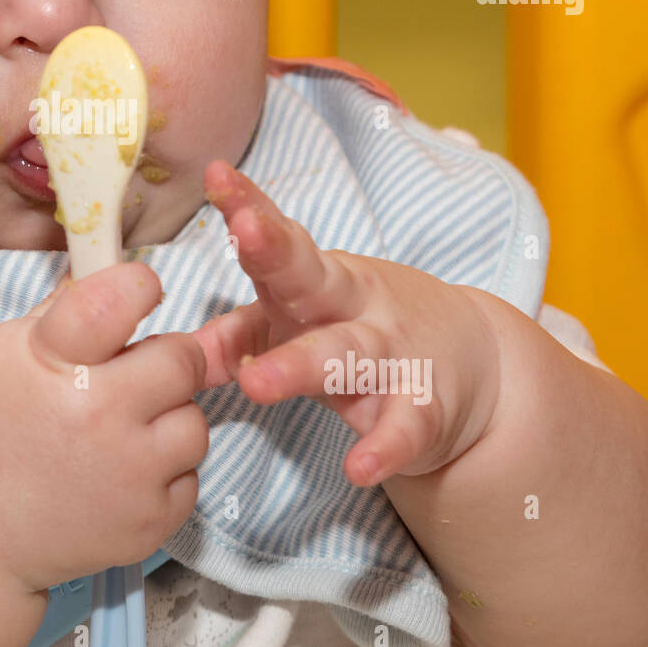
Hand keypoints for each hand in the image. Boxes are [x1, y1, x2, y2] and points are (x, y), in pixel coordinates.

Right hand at [0, 261, 208, 593]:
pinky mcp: (150, 523)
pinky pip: (190, 476)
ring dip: (166, 419)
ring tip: (121, 431)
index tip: (138, 291)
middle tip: (131, 373)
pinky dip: (162, 472)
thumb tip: (110, 273)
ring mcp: (129, 476)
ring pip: (194, 422)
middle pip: (182, 359)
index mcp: (54, 363)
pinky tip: (120, 473)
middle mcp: (99, 417)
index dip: (139, 285)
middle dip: (163, 358)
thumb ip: (60, 312)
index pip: (122, 297)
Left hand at [192, 160, 502, 486]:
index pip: (277, 239)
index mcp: (316, 281)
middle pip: (310, 276)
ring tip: (254, 383)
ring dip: (297, 367)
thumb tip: (170, 351)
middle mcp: (352, 306)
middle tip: (242, 231)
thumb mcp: (304, 321)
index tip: (216, 177)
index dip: (247, 207)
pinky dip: (384, 449)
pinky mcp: (423, 409)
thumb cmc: (362, 331)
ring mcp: (390, 354)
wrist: (476, 360)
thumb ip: (240, 333)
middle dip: (274, 251)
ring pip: (344, 355)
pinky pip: (404, 428)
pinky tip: (359, 469)